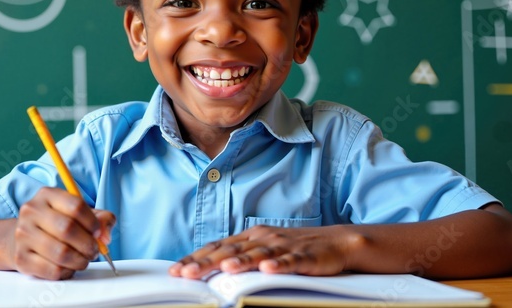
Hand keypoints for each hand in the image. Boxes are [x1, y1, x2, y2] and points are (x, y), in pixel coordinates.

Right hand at [10, 187, 115, 279]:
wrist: (22, 237)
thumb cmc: (55, 224)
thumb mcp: (78, 214)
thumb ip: (100, 218)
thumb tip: (105, 235)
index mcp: (47, 195)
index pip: (76, 206)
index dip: (93, 223)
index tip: (97, 233)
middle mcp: (31, 211)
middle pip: (67, 229)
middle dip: (88, 244)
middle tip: (93, 251)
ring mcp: (23, 235)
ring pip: (61, 253)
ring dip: (80, 261)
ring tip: (83, 260)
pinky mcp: (21, 258)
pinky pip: (53, 270)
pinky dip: (67, 272)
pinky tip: (68, 267)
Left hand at [168, 225, 358, 278]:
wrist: (336, 242)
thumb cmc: (294, 248)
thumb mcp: (263, 251)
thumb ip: (239, 258)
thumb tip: (209, 271)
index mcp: (250, 237)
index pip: (216, 247)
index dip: (195, 259)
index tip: (175, 271)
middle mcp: (262, 238)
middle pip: (230, 251)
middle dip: (206, 263)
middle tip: (186, 274)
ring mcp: (283, 246)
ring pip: (257, 254)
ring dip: (240, 261)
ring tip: (223, 268)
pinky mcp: (305, 256)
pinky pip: (290, 260)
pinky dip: (279, 264)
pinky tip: (269, 269)